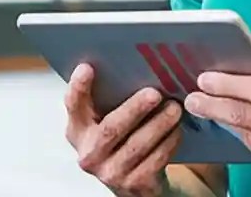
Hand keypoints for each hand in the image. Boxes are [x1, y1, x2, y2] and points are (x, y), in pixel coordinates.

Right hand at [64, 63, 185, 196]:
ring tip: (174, 108)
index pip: (73, 106)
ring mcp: (111, 173)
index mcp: (79, 131)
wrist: (133, 181)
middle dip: (134, 109)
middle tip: (155, 93)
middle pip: (111, 128)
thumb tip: (137, 66)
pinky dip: (169, 142)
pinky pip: (155, 160)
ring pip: (137, 145)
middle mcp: (90, 154)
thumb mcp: (108, 120)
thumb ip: (111, 99)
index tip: (87, 68)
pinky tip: (177, 129)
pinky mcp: (134, 185)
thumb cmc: (122, 141)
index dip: (78, 88)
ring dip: (159, 124)